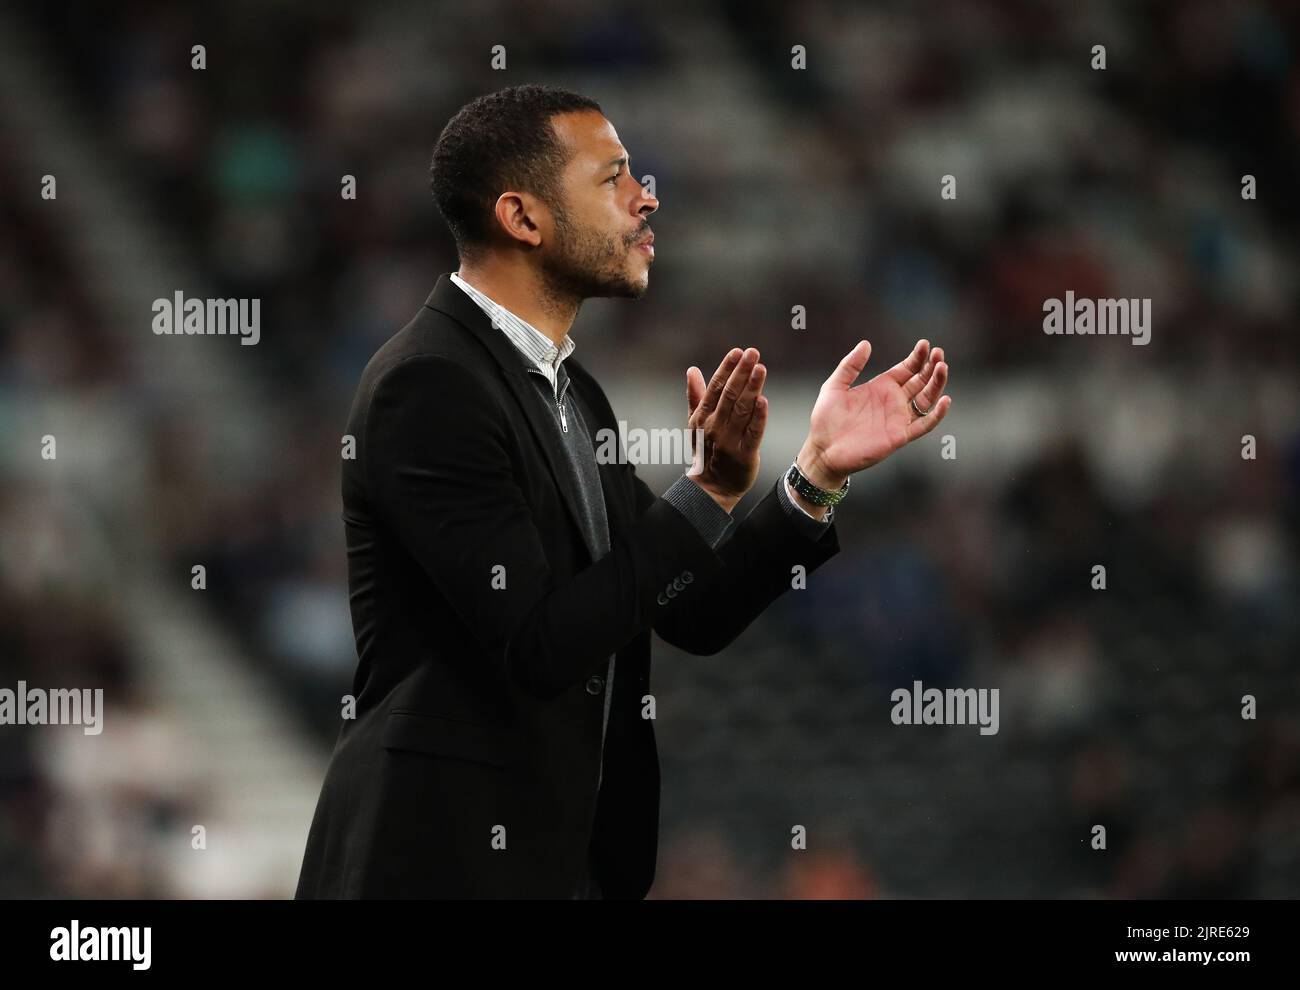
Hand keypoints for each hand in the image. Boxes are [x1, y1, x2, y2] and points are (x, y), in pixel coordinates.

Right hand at [684, 347, 767, 512]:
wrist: (711, 488)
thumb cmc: (705, 451)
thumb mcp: (695, 423)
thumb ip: (695, 395)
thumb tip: (692, 370)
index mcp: (702, 416)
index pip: (715, 388)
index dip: (726, 368)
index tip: (737, 352)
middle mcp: (714, 426)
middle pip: (730, 394)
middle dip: (741, 372)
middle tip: (753, 352)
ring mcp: (729, 440)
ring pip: (742, 410)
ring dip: (752, 387)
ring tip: (761, 369)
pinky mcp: (744, 454)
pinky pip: (753, 432)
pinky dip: (759, 416)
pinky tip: (764, 400)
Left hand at [797, 339, 951, 489]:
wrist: (822, 449)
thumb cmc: (826, 419)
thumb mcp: (834, 386)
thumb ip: (850, 366)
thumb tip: (866, 343)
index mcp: (881, 387)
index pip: (907, 369)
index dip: (917, 357)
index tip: (925, 344)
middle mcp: (893, 401)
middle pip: (921, 381)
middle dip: (931, 366)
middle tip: (938, 353)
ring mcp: (898, 418)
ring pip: (926, 399)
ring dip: (937, 384)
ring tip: (942, 367)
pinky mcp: (899, 436)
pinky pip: (924, 425)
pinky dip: (936, 414)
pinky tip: (945, 400)